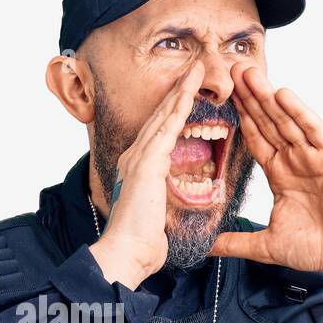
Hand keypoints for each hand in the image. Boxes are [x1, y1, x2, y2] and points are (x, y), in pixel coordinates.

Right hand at [89, 61, 204, 289]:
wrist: (125, 253)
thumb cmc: (140, 245)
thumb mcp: (155, 220)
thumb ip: (160, 208)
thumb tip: (165, 213)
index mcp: (137, 171)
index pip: (158, 134)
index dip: (172, 112)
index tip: (186, 96)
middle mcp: (135, 158)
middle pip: (160, 117)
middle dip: (178, 91)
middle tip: (195, 68)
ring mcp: (139, 157)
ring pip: (165, 114)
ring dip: (182, 89)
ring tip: (198, 68)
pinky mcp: (148, 162)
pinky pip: (169, 125)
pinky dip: (181, 104)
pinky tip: (192, 88)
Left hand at [211, 65, 322, 276]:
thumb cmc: (312, 249)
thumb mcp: (264, 244)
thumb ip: (234, 242)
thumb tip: (205, 249)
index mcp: (281, 174)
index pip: (257, 139)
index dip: (242, 117)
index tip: (224, 98)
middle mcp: (296, 160)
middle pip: (269, 122)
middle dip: (251, 98)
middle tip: (232, 72)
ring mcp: (314, 157)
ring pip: (287, 121)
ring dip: (269, 97)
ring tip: (250, 74)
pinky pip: (313, 130)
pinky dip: (299, 112)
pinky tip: (283, 94)